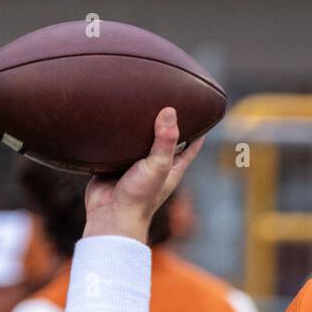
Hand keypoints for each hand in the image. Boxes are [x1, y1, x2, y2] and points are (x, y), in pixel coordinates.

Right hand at [83, 107, 204, 242]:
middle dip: (166, 121)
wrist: (109, 215)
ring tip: (139, 101)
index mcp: (172, 167)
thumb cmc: (139, 196)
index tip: (202, 110)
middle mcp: (155, 165)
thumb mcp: (158, 166)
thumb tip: (170, 111)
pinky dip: (117, 133)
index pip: (191, 145)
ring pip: (139, 140)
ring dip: (139, 125)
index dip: (198, 129)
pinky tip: (114, 118)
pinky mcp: (114, 164)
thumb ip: (165, 141)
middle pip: (164, 138)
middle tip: (167, 97)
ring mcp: (134, 165)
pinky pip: (117, 145)